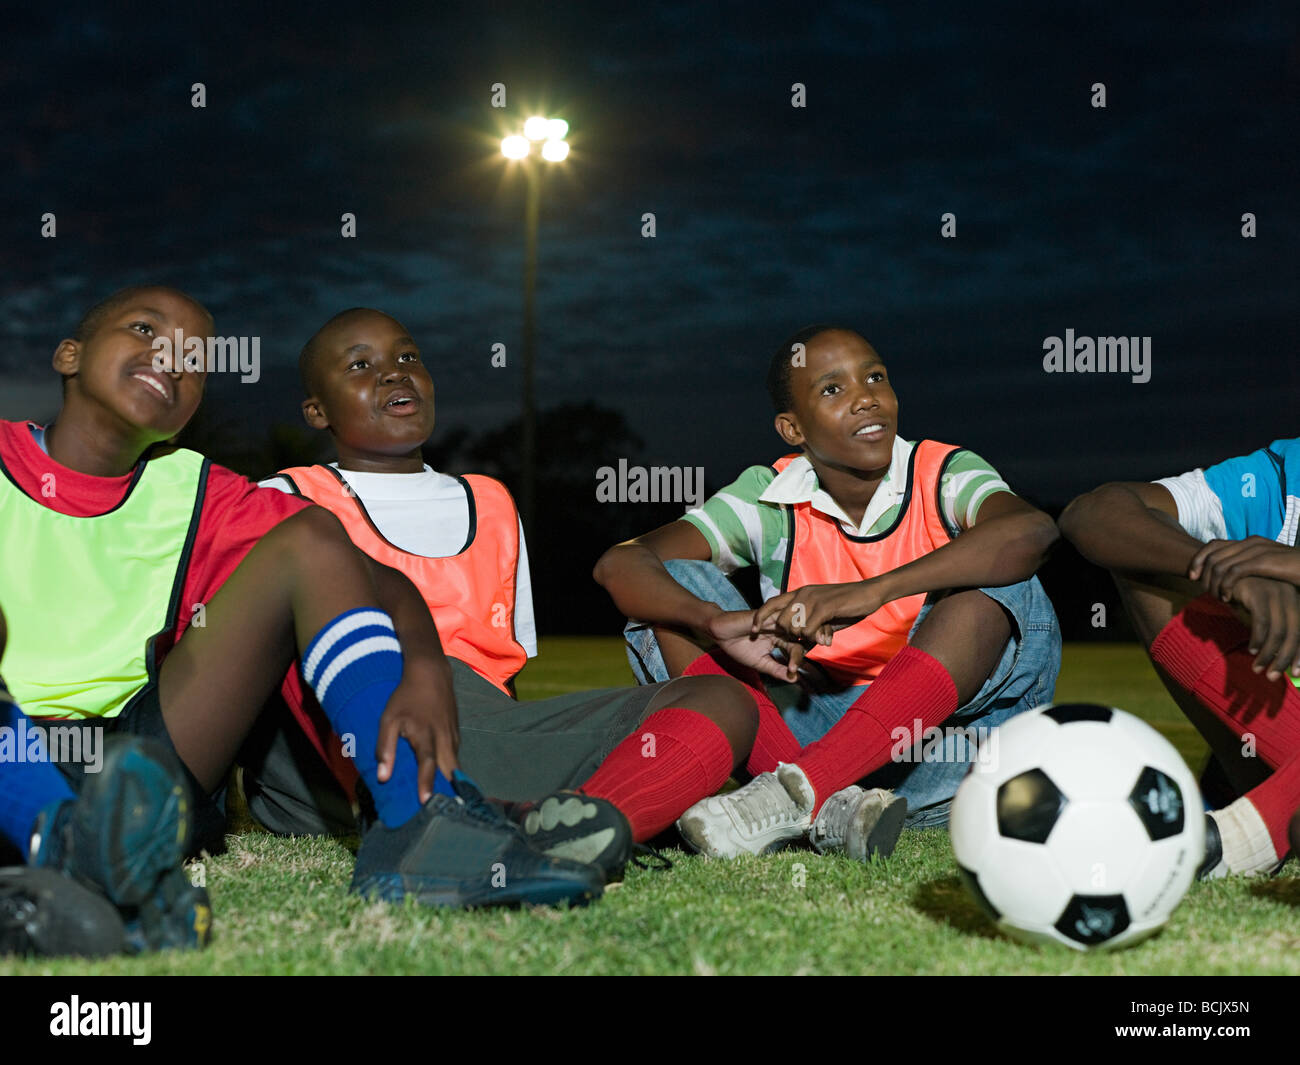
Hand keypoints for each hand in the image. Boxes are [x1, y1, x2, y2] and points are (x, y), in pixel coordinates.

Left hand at [376, 662, 459, 802]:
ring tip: (449, 804)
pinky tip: (448, 782)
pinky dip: (453, 771)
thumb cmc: (406, 697)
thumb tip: (383, 776)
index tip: (427, 802)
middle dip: (449, 791)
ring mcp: (453, 736)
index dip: (427, 783)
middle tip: (446, 814)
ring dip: (453, 783)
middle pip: (449, 770)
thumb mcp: (389, 718)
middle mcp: (444, 738)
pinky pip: (456, 757)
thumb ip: (385, 746)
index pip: (428, 763)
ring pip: (455, 765)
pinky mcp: (456, 734)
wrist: (431, 674)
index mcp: (426, 735)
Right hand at [705, 609, 809, 682]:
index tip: (804, 670)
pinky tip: (793, 632)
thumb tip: (794, 679)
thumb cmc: (739, 647)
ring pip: (796, 622)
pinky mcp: (767, 614)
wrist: (721, 632)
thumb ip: (777, 669)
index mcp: (781, 639)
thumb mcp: (760, 663)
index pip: (799, 647)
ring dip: (806, 628)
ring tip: (814, 636)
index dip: (802, 657)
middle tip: (825, 642)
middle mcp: (781, 628)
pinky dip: (788, 624)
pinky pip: (781, 616)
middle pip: (803, 630)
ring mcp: (775, 620)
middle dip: (815, 635)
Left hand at [752, 582, 884, 644]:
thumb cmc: (848, 605)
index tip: (754, 631)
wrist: (870, 593)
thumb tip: (799, 638)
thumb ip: (809, 622)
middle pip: (781, 621)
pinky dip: (815, 638)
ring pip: (794, 628)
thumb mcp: (824, 613)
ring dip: (806, 638)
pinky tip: (826, 637)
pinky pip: (808, 630)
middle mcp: (802, 593)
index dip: (760, 617)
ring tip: (823, 635)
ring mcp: (813, 599)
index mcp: (800, 593)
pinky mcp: (824, 607)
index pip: (771, 603)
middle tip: (809, 638)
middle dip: (791, 636)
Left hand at [1189, 537, 1299, 600]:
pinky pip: (1233, 572)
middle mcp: (1251, 542)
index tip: (1191, 576)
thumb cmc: (1294, 573)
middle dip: (1202, 573)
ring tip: (1216, 597)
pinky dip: (1224, 586)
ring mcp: (1257, 550)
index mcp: (1250, 542)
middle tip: (1200, 590)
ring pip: (1219, 564)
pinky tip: (1226, 598)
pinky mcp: (1264, 562)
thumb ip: (1250, 568)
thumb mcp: (1267, 569)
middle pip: (1212, 554)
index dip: (1198, 559)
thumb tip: (1228, 578)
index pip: (1214, 545)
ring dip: (1212, 583)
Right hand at [1226, 575, 1299, 680]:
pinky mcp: (1259, 592)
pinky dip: (1258, 639)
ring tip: (1259, 668)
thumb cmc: (1240, 596)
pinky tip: (1252, 650)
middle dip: (1285, 658)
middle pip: (1294, 633)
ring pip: (1279, 631)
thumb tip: (1280, 658)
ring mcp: (1276, 592)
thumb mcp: (1258, 615)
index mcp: (1294, 601)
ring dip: (1269, 654)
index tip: (1297, 674)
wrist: (1218, 573)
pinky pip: (1262, 622)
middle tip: (1274, 677)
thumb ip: (1270, 632)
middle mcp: (1290, 595)